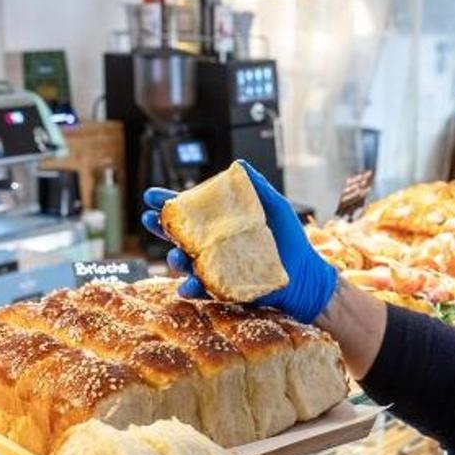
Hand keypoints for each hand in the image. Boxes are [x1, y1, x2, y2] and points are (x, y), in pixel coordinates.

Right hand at [141, 161, 338, 323]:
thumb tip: (239, 165)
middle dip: (160, 226)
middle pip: (178, 234)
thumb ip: (257, 187)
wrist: (305, 276)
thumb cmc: (291, 240)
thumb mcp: (276, 208)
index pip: (189, 210)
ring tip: (175, 254)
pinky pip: (200, 290)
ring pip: (184, 262)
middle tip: (149, 219)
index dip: (168, 202)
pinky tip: (187, 285)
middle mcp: (213, 244)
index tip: (151, 196)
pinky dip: (190, 288)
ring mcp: (215, 267)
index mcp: (220, 223)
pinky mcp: (222, 289)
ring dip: (174, 258)